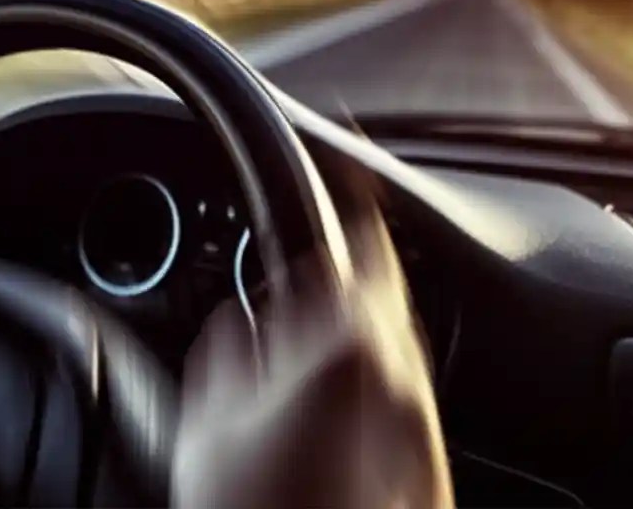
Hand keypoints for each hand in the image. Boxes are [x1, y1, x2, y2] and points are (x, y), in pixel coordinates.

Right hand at [174, 157, 452, 508]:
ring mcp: (421, 423)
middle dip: (347, 264)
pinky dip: (369, 376)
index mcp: (350, 344)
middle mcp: (402, 376)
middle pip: (385, 289)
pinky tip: (326, 405)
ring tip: (308, 335)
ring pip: (395, 342)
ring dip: (358, 320)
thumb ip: (225, 359)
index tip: (335, 169)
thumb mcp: (205, 432)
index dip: (346, 193)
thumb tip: (236, 330)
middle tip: (307, 260)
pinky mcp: (427, 464)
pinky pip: (399, 392)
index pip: (360, 238)